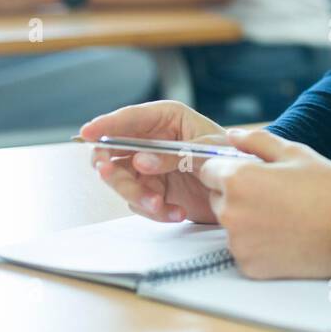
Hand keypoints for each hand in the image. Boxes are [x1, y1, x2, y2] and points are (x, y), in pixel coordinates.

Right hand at [81, 100, 227, 224]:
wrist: (243, 187)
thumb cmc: (230, 155)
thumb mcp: (206, 150)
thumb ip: (172, 155)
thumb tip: (140, 162)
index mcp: (164, 118)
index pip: (128, 118)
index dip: (106, 124)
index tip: (88, 133)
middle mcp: (150, 141)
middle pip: (112, 153)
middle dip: (111, 169)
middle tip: (110, 175)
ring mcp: (149, 168)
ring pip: (121, 181)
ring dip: (137, 195)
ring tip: (160, 204)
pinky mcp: (153, 190)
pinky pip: (140, 203)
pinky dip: (156, 211)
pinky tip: (178, 212)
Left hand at [198, 129, 330, 279]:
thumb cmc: (326, 186)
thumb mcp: (294, 152)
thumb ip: (256, 141)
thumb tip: (232, 135)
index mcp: (237, 179)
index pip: (207, 170)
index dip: (228, 169)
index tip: (253, 174)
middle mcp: (230, 213)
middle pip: (217, 199)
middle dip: (237, 195)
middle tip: (274, 195)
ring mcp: (238, 243)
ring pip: (230, 225)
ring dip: (247, 220)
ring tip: (283, 215)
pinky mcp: (248, 266)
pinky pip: (243, 249)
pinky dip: (257, 244)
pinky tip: (285, 235)